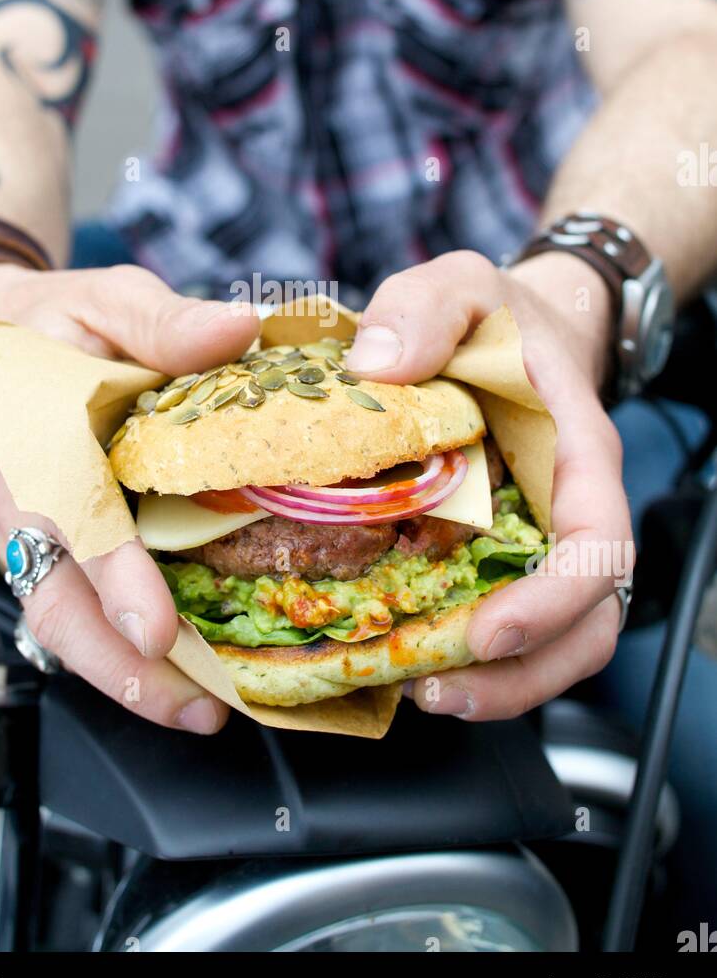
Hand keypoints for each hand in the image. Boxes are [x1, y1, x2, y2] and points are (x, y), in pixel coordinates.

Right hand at [0, 262, 259, 733]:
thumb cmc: (44, 321)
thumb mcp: (103, 299)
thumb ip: (162, 320)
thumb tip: (236, 329)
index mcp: (34, 433)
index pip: (73, 518)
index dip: (115, 576)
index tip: (157, 627)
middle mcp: (19, 499)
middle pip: (55, 602)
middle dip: (121, 667)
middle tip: (197, 708)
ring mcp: (19, 534)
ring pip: (58, 621)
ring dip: (121, 675)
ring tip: (198, 711)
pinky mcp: (32, 550)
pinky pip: (66, 610)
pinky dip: (113, 652)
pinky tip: (172, 674)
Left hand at [344, 249, 631, 719]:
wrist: (510, 330)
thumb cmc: (494, 315)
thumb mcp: (458, 284)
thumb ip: (424, 308)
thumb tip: (377, 366)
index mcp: (579, 454)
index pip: (599, 546)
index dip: (555, 602)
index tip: (490, 630)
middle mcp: (570, 512)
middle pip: (585, 623)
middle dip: (522, 674)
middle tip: (437, 690)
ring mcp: (540, 543)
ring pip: (553, 643)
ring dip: (496, 685)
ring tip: (420, 693)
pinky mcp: (499, 559)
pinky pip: (503, 626)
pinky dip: (465, 660)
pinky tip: (405, 662)